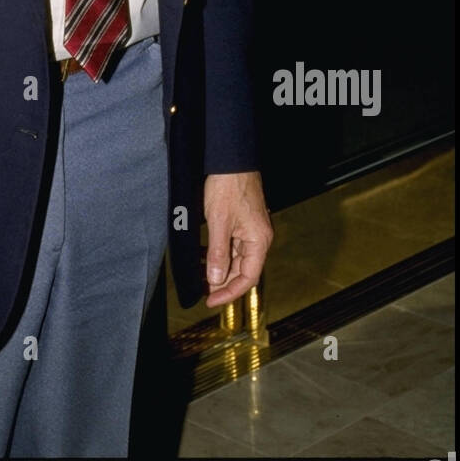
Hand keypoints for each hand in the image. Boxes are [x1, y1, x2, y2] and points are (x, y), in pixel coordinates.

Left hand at [202, 171, 273, 306]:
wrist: (232, 160)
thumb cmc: (229, 187)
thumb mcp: (219, 223)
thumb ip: (218, 254)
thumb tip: (215, 280)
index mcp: (259, 241)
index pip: (247, 278)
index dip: (229, 292)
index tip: (211, 300)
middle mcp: (259, 238)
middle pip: (243, 270)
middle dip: (223, 282)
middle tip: (203, 290)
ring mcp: (251, 230)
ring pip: (236, 258)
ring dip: (220, 268)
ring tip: (201, 275)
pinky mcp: (243, 222)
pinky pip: (232, 245)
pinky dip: (219, 253)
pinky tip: (204, 255)